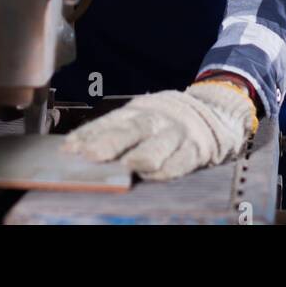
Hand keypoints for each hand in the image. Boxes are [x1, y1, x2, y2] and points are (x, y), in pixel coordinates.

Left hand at [61, 81, 257, 180]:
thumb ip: (113, 133)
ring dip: (142, 155)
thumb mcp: (140, 118)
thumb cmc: (167, 121)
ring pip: (158, 144)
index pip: (109, 122)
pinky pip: (183, 160)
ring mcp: (178, 133)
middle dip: (110, 142)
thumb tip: (74, 149)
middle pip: (131, 129)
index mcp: (138, 110)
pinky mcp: (198, 147)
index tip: (69, 148)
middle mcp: (156, 119)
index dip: (89, 134)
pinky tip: (156, 175)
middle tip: (91, 155)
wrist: (215, 111)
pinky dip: (169, 169)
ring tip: (128, 165)